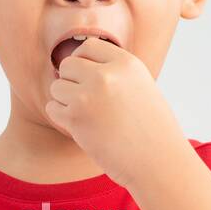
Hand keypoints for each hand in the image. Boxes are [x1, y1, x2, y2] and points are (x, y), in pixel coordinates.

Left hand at [45, 35, 185, 188]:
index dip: (84, 63)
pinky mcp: (76, 118)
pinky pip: (52, 108)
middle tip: (88, 103)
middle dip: (72, 82)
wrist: (158, 162)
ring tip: (89, 117)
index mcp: (126, 63)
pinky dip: (62, 119)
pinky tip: (82, 128)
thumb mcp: (141, 87)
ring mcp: (89, 95)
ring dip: (66, 102)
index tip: (89, 80)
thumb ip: (115, 73)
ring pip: (56, 87)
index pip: (89, 47)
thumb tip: (79, 65)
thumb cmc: (153, 130)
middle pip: (68, 64)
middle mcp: (107, 75)